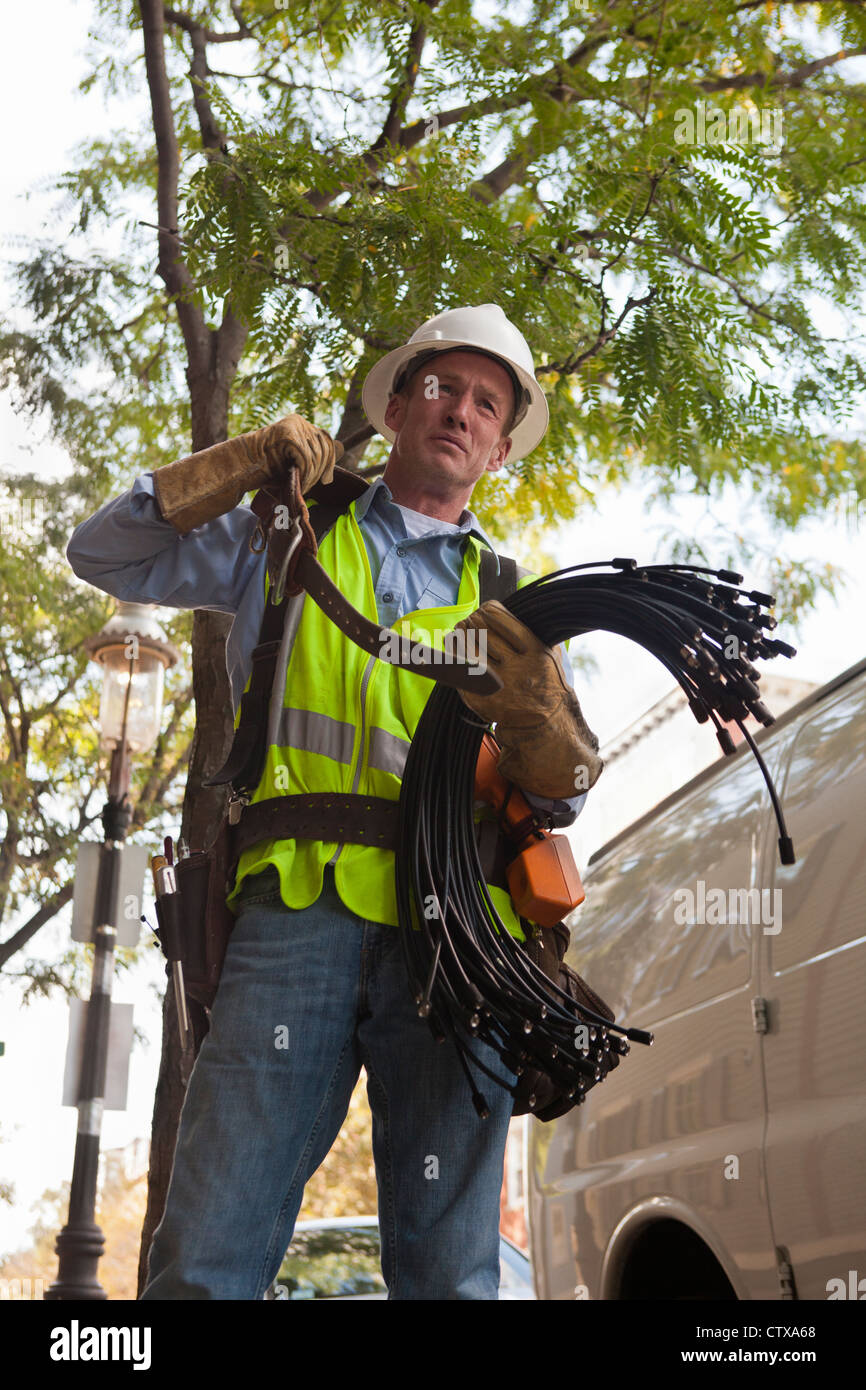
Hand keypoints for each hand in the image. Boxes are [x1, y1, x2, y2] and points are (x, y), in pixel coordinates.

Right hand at [255, 414, 340, 494]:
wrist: (242, 465)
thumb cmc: (266, 468)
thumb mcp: (292, 461)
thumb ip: (310, 461)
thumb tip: (329, 473)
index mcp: (300, 424)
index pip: (326, 440)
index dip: (330, 461)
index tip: (326, 479)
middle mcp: (299, 422)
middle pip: (324, 448)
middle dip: (320, 471)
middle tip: (310, 485)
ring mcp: (294, 427)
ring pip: (316, 456)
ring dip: (312, 476)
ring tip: (303, 486)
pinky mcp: (289, 435)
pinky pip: (306, 459)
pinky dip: (305, 474)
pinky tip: (299, 482)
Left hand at [455, 600, 602, 798]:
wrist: (544, 723)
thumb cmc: (545, 682)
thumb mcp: (551, 654)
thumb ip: (533, 633)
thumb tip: (498, 611)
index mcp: (535, 654)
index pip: (501, 621)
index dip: (488, 610)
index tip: (485, 610)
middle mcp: (516, 670)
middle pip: (481, 633)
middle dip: (473, 622)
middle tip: (471, 621)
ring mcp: (496, 687)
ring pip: (467, 649)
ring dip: (460, 635)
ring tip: (461, 631)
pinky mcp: (480, 700)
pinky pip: (457, 671)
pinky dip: (451, 655)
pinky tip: (454, 648)